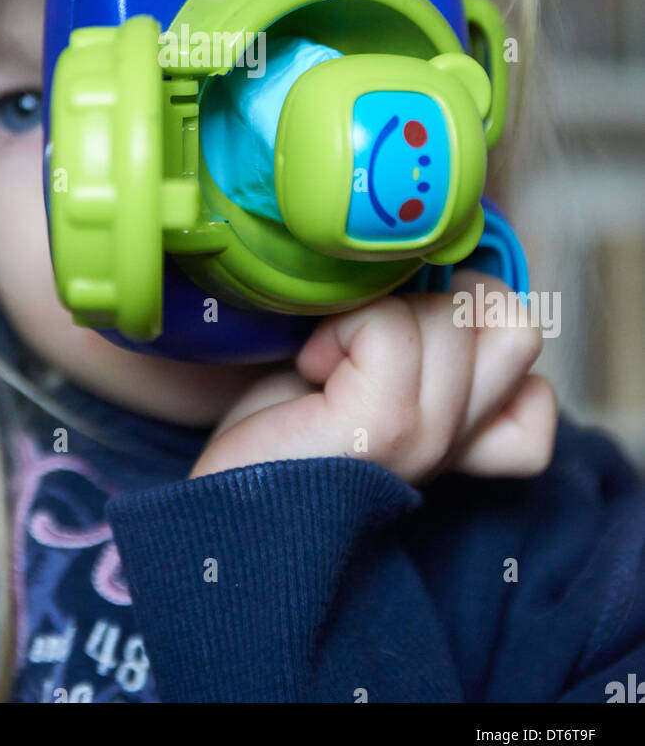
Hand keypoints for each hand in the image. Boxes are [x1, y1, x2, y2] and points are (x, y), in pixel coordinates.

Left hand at [189, 272, 557, 485]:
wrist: (213, 494)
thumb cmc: (275, 419)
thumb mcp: (366, 365)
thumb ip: (418, 332)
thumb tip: (437, 252)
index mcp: (462, 429)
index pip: (533, 370)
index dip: (482, 323)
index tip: (403, 328)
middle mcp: (457, 438)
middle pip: (515, 324)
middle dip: (441, 298)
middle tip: (367, 335)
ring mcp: (428, 436)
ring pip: (456, 315)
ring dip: (385, 308)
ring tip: (329, 355)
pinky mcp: (383, 426)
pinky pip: (392, 328)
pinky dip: (344, 325)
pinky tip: (309, 362)